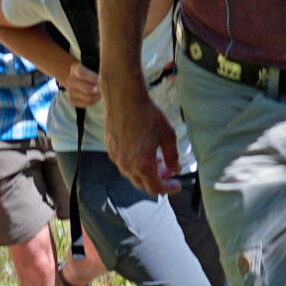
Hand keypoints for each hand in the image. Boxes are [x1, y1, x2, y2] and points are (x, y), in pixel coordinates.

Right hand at [65, 61, 103, 108]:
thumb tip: (105, 77)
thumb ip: (99, 70)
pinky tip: (97, 96)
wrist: (82, 80)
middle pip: (87, 89)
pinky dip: (95, 101)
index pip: (82, 74)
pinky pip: (87, 103)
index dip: (93, 78)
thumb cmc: (92, 72)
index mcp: (74, 68)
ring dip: (98, 96)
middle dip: (98, 90)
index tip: (102, 79)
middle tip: (106, 88)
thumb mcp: (94, 67)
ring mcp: (70, 91)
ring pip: (88, 97)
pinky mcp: (72, 100)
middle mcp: (70, 80)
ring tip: (103, 92)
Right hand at [106, 81, 178, 197]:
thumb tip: (175, 169)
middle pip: (143, 185)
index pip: (156, 188)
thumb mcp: (167, 135)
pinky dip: (134, 164)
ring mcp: (116, 157)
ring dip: (145, 172)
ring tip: (155, 159)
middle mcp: (127, 165)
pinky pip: (123, 164)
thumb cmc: (147, 113)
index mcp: (142, 164)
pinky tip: (141, 150)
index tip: (176, 184)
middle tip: (167, 170)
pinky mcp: (109, 149)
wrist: (124, 97)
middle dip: (157, 181)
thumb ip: (172, 156)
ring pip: (132, 175)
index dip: (168, 189)